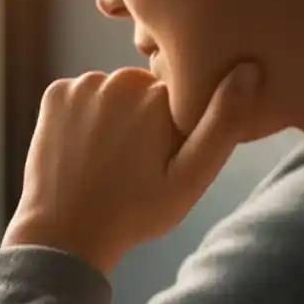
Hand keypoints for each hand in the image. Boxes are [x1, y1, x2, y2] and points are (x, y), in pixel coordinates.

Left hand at [2, 63, 262, 274]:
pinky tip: (82, 148)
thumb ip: (223, 124)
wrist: (65, 234)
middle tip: (133, 164)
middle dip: (143, 118)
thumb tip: (248, 69)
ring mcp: (82, 84)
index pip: (180, 96)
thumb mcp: (191, 179)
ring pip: (112, 92)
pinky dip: (82, 114)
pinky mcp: (55, 93)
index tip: (161, 160)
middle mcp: (120, 78)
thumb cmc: (134, 214)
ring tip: (107, 160)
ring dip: (112, 116)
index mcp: (160, 95)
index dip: (174, 129)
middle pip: (144, 90)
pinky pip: (80, 95)